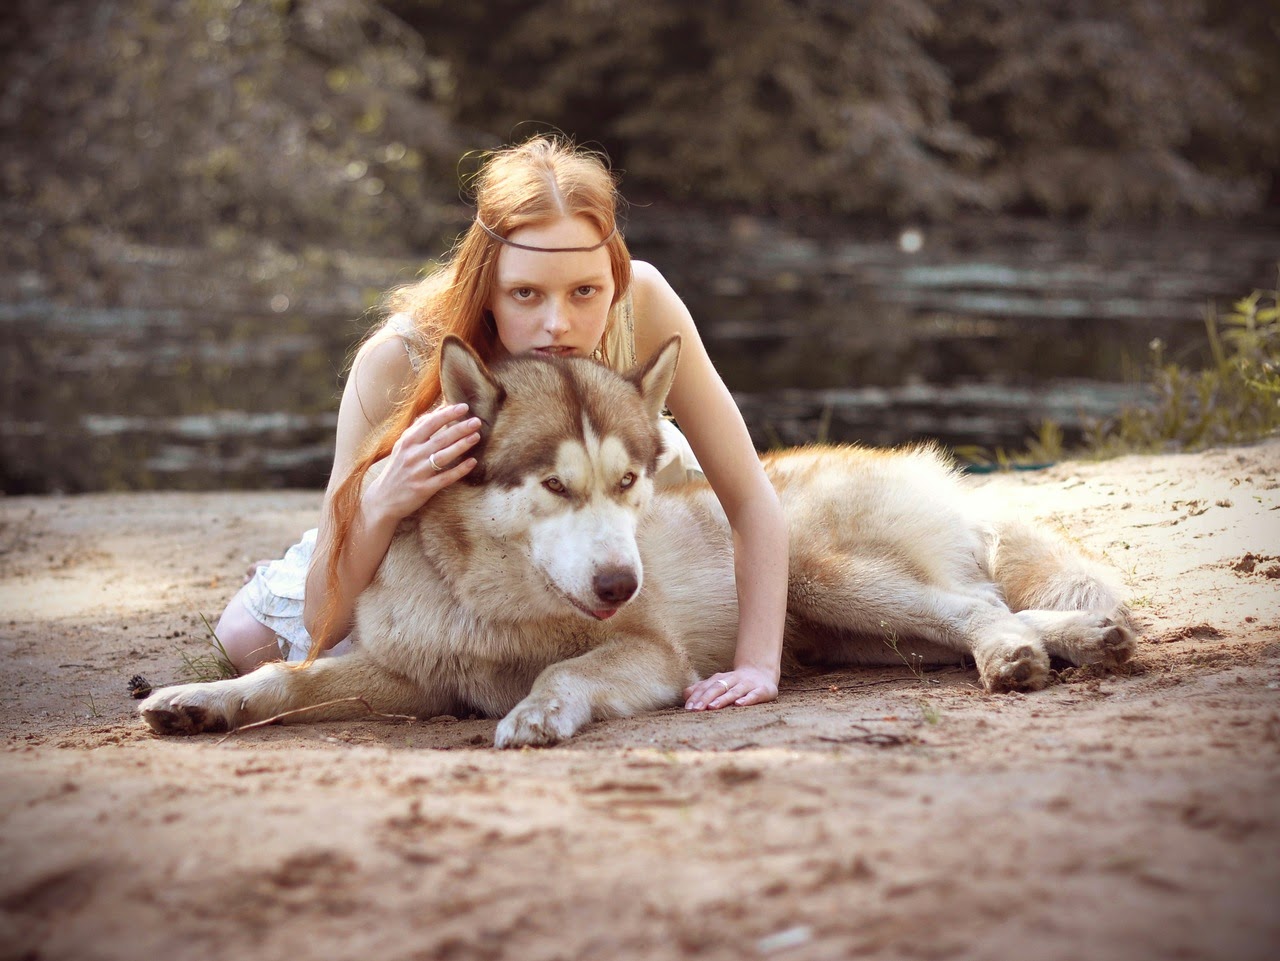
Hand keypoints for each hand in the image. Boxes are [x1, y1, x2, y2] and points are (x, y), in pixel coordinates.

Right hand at [363, 403, 480, 523]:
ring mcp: (418, 472)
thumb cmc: (397, 468)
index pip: (430, 423)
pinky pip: (445, 478)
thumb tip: (440, 410)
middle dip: (460, 428)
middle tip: (477, 421)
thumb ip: (419, 428)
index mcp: (407, 442)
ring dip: (461, 445)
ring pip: (443, 456)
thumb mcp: (402, 446)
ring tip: (476, 436)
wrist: (383, 499)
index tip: (464, 407)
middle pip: (440, 438)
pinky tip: (472, 462)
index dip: (448, 414)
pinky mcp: (423, 489)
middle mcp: (412, 455)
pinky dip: (459, 470)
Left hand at [683, 665, 777, 710]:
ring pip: (734, 691)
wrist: (762, 673)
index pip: (706, 686)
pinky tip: (739, 705)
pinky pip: (754, 695)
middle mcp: (733, 679)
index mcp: (721, 679)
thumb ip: (703, 688)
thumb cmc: (736, 683)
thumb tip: (686, 695)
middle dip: (706, 698)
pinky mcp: (762, 690)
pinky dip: (747, 699)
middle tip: (696, 709)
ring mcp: (748, 684)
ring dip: (723, 699)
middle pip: (717, 688)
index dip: (696, 696)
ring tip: (712, 707)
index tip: (688, 708)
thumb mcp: (719, 684)